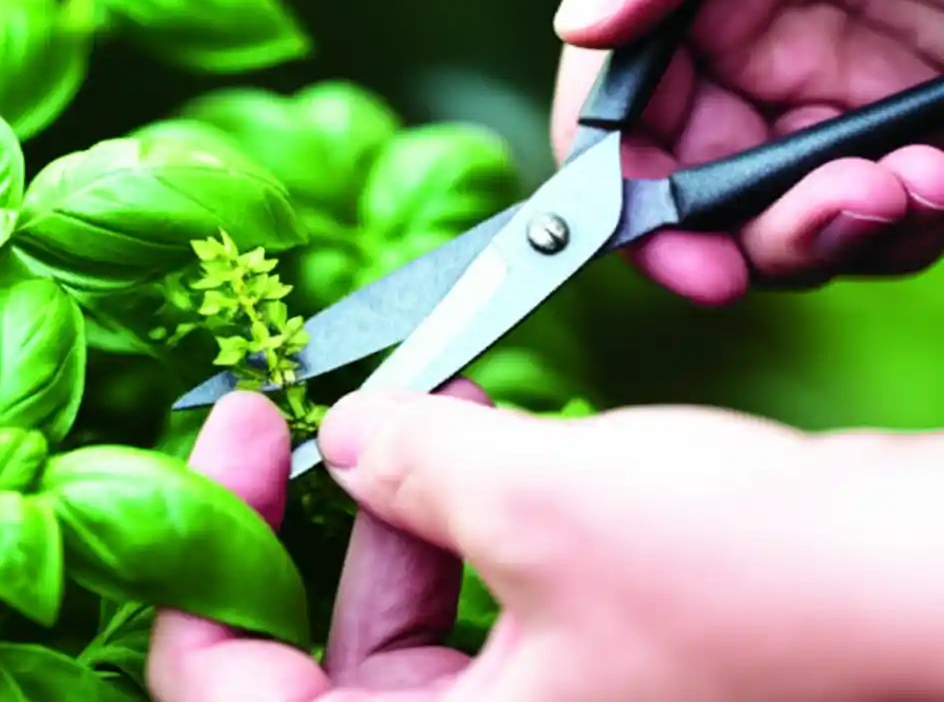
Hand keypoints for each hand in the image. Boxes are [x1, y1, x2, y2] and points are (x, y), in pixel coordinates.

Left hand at [148, 385, 943, 700]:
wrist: (923, 583)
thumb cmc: (756, 580)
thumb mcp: (541, 500)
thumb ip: (409, 467)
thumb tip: (348, 436)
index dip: (206, 573)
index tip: (228, 450)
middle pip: (319, 650)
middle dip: (316, 524)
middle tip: (312, 418)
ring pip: (405, 617)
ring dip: (402, 505)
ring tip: (422, 410)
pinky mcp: (589, 666)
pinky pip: (482, 595)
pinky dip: (468, 515)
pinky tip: (482, 437)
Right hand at [551, 0, 943, 303]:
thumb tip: (586, 27)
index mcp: (687, 28)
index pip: (619, 142)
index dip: (636, 215)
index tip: (696, 266)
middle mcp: (747, 78)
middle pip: (708, 213)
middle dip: (775, 235)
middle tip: (855, 204)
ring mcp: (830, 108)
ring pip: (804, 230)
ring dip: (860, 231)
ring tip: (927, 180)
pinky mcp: (911, 132)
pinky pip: (896, 215)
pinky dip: (921, 216)